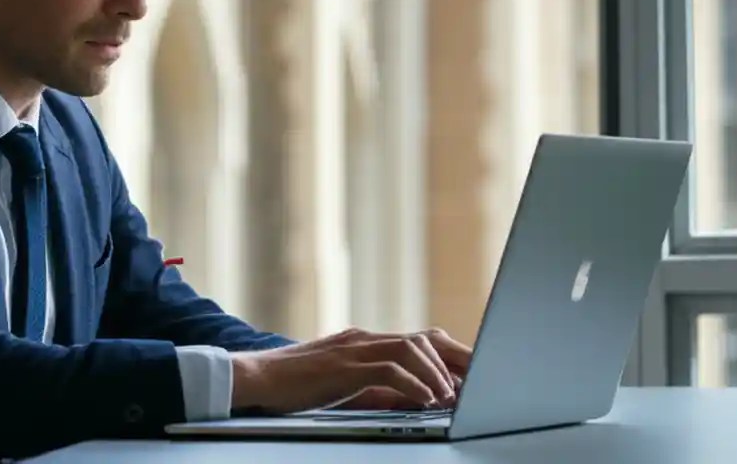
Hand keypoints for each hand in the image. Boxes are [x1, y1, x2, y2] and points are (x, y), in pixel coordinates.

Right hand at [230, 327, 472, 413]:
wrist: (255, 378)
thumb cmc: (294, 386)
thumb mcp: (342, 384)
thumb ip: (376, 385)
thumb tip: (413, 396)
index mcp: (364, 341)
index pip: (417, 340)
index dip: (448, 355)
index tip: (471, 373)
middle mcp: (363, 338)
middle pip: (422, 339)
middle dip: (455, 358)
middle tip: (481, 378)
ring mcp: (354, 349)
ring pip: (410, 349)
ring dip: (436, 372)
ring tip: (452, 395)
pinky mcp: (344, 366)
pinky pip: (388, 370)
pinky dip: (413, 384)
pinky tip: (426, 398)